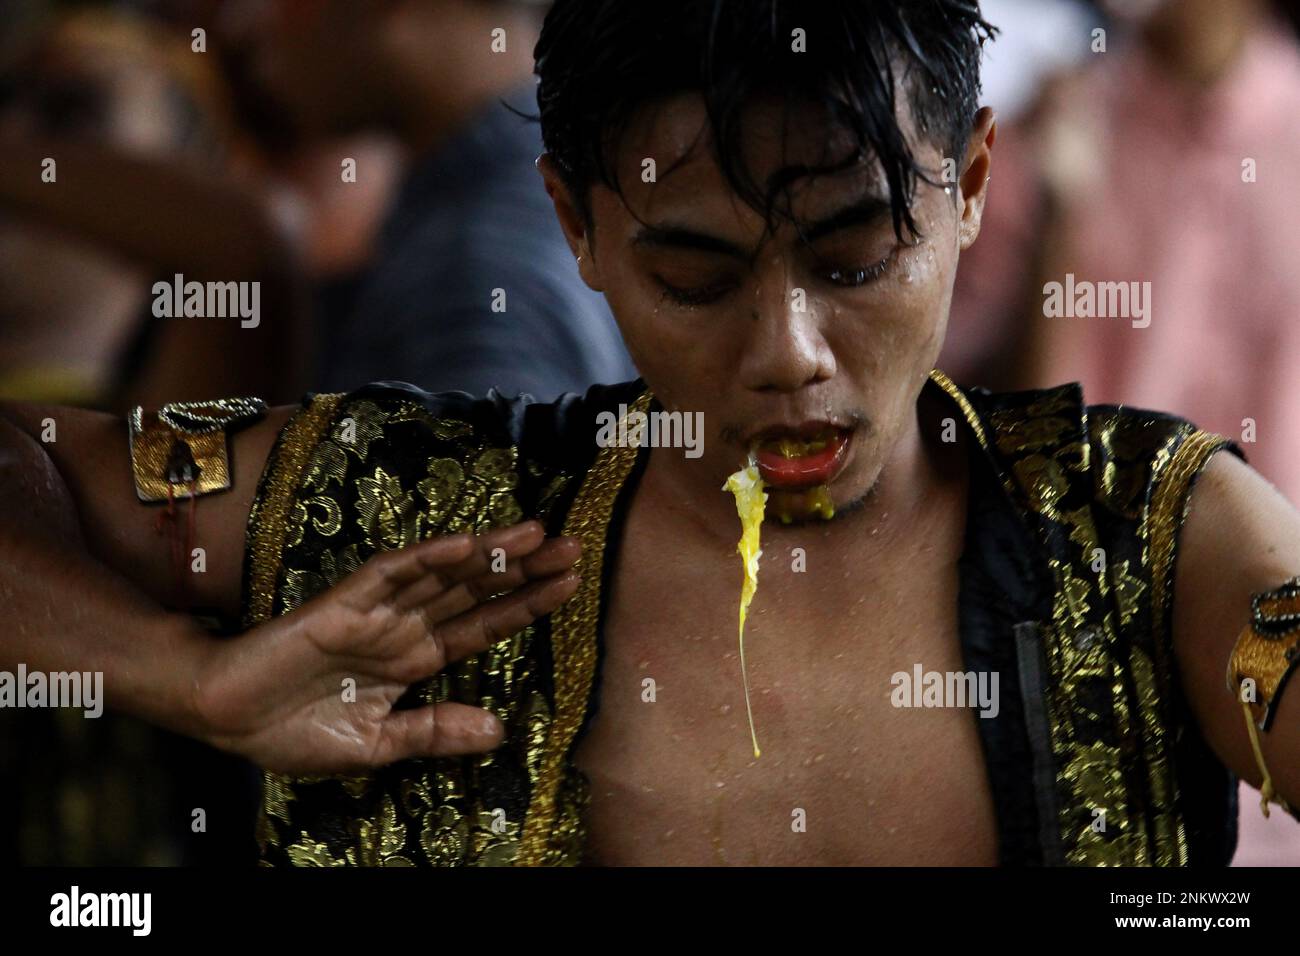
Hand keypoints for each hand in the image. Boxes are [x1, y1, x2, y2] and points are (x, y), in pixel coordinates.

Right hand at [191, 520, 580, 774]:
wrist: (226, 719)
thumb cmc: (292, 732)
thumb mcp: (377, 747)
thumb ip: (435, 733)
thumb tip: (498, 731)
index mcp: (415, 660)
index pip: (483, 625)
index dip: (525, 604)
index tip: (570, 585)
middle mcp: (404, 629)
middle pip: (475, 590)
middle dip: (524, 568)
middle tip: (574, 546)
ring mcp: (377, 612)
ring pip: (444, 573)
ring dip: (490, 552)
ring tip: (538, 533)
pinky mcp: (343, 603)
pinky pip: (392, 575)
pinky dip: (428, 558)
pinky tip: (466, 545)